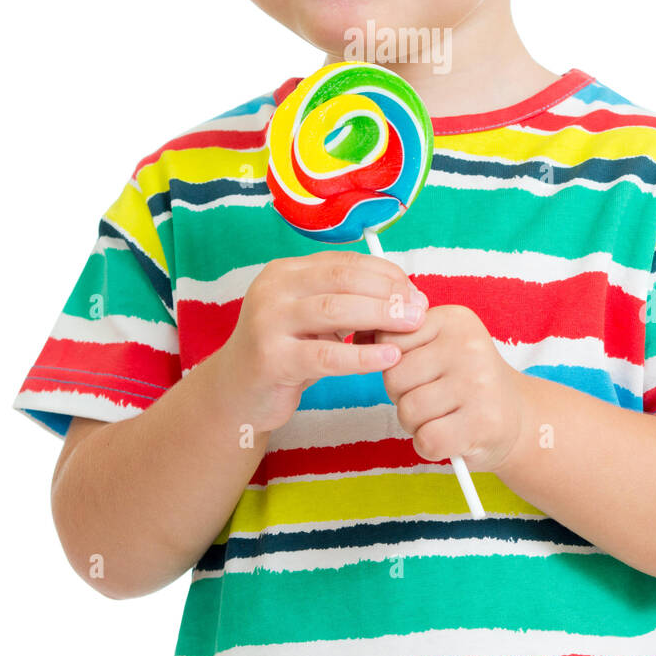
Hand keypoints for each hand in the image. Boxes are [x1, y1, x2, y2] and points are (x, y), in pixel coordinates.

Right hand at [221, 252, 427, 433]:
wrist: (236, 393)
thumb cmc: (286, 352)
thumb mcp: (313, 318)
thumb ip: (349, 301)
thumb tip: (408, 295)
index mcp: (285, 271)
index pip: (344, 262)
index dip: (385, 274)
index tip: (414, 292)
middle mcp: (273, 289)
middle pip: (342, 279)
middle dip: (388, 292)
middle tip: (419, 310)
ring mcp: (267, 322)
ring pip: (335, 310)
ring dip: (380, 316)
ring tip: (411, 327)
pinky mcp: (271, 359)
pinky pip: (325, 356)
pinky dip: (362, 356)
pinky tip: (389, 358)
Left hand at [362, 303, 525, 472]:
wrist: (519, 418)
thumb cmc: (464, 382)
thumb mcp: (438, 347)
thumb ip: (401, 339)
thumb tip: (356, 335)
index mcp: (454, 318)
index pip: (389, 340)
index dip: (394, 365)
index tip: (421, 371)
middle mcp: (469, 345)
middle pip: (394, 376)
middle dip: (402, 396)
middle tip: (432, 399)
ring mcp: (479, 383)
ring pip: (408, 410)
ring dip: (416, 423)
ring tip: (442, 416)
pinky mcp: (483, 422)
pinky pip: (427, 439)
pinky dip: (429, 446)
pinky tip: (450, 437)